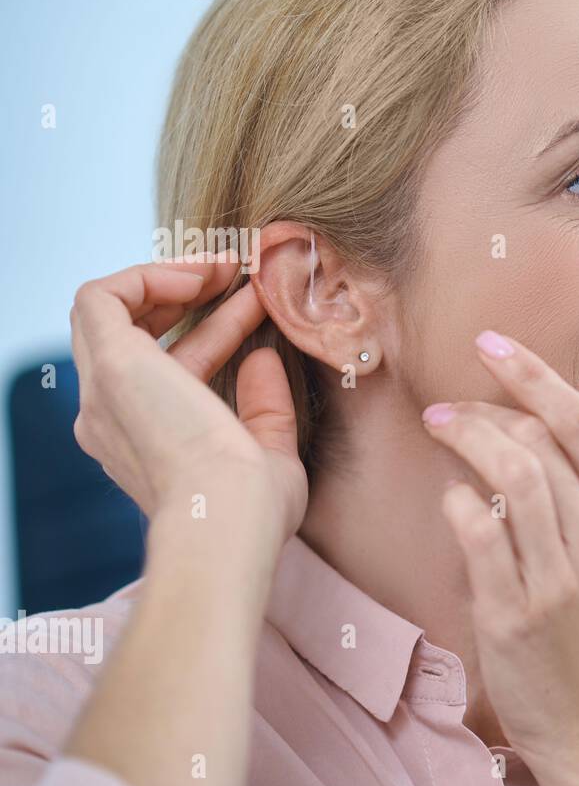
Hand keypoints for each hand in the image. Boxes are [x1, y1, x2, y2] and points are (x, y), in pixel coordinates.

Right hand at [69, 251, 306, 546]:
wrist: (226, 521)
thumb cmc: (252, 509)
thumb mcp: (268, 454)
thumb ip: (265, 407)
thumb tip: (264, 360)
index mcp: (145, 444)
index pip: (169, 369)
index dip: (214, 331)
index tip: (258, 307)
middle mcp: (111, 418)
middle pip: (131, 333)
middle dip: (185, 295)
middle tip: (239, 273)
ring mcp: (103, 392)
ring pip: (108, 311)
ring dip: (169, 277)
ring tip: (226, 265)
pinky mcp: (109, 366)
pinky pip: (102, 297)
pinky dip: (149, 275)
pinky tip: (202, 276)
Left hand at [421, 330, 578, 785]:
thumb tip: (551, 433)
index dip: (535, 375)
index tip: (494, 344)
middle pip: (538, 443)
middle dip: (484, 409)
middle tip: (449, 406)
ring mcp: (563, 581)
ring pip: (508, 477)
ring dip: (465, 440)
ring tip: (440, 428)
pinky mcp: (516, 614)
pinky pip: (477, 533)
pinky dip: (457, 501)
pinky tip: (451, 495)